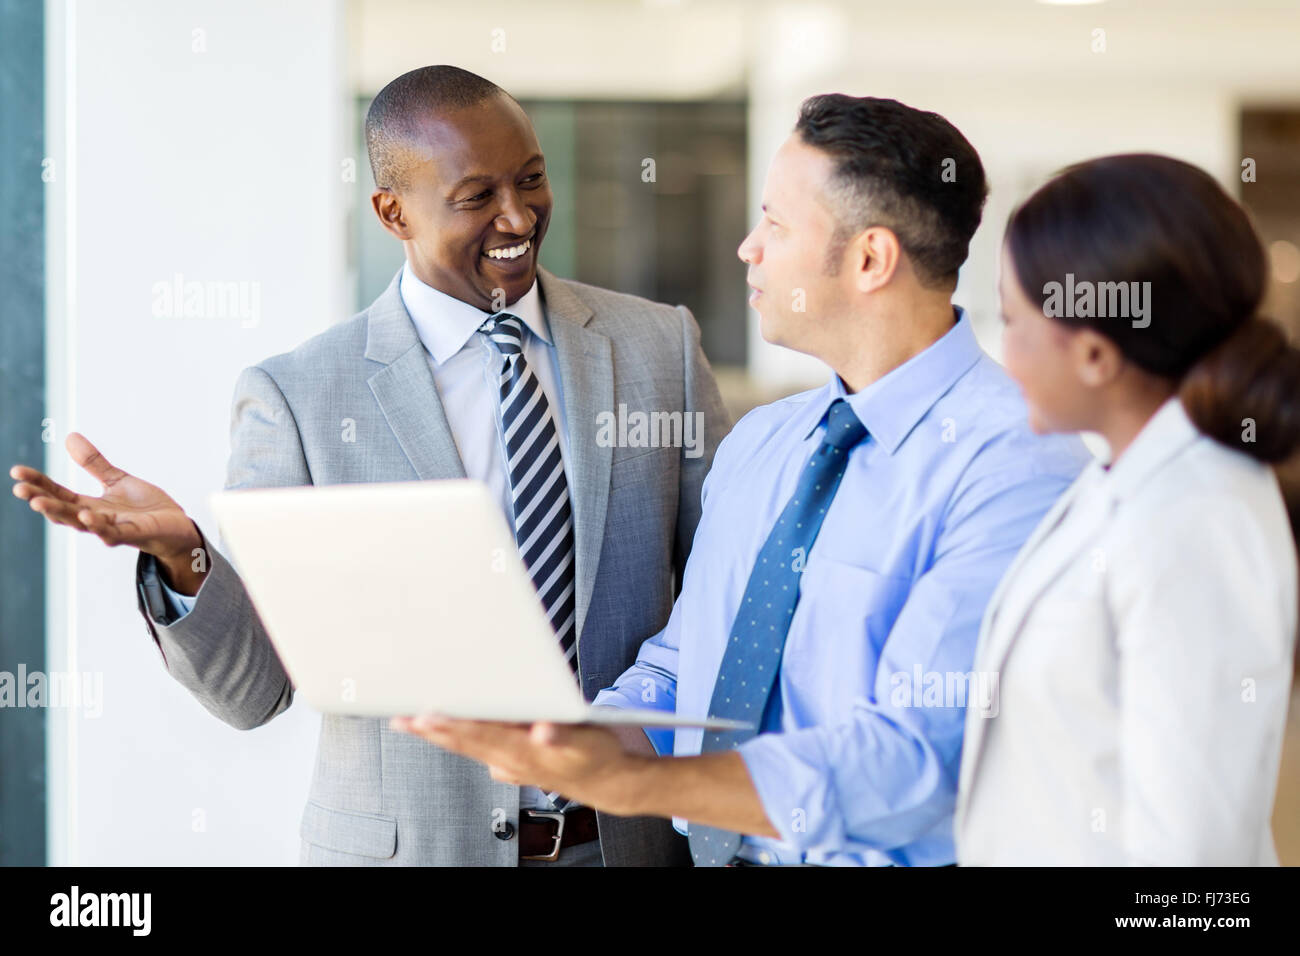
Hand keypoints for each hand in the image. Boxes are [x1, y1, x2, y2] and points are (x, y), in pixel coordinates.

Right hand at [10, 432, 202, 572]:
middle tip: (20, 490)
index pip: (59, 494)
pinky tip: (88, 517)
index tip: (17, 472)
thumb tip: (70, 437)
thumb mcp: (117, 480)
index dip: (39, 484)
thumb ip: (94, 463)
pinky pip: (115, 534)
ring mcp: (115, 529)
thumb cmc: (145, 507)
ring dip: (63, 515)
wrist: (176, 526)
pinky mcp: (136, 534)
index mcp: (90, 506)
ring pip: (83, 524)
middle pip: (64, 511)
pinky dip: (101, 528)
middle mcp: (97, 520)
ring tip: (41, 503)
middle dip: (42, 501)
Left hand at [390, 716, 644, 814]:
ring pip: (468, 748)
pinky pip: (479, 751)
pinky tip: (442, 733)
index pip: (482, 734)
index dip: (453, 724)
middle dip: (432, 729)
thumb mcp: (588, 741)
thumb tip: (542, 730)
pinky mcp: (513, 764)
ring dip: (438, 735)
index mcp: (526, 751)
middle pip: (466, 741)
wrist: (612, 783)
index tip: (427, 715)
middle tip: (402, 717)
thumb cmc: (598, 755)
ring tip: (410, 722)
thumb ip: (562, 734)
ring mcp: (511, 764)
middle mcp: (512, 760)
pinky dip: (459, 741)